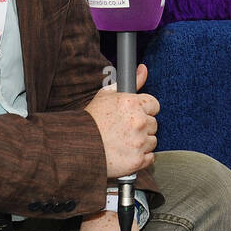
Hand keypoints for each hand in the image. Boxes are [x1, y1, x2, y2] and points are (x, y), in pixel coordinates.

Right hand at [84, 63, 158, 178]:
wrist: (76, 147)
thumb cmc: (90, 121)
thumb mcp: (107, 95)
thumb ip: (131, 81)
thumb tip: (143, 69)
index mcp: (132, 103)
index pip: (154, 105)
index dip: (145, 110)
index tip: (136, 115)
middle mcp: (138, 121)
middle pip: (154, 124)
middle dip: (142, 127)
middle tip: (126, 130)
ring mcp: (139, 142)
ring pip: (152, 141)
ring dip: (142, 143)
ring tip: (124, 142)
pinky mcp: (137, 160)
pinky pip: (150, 158)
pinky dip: (140, 158)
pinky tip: (127, 153)